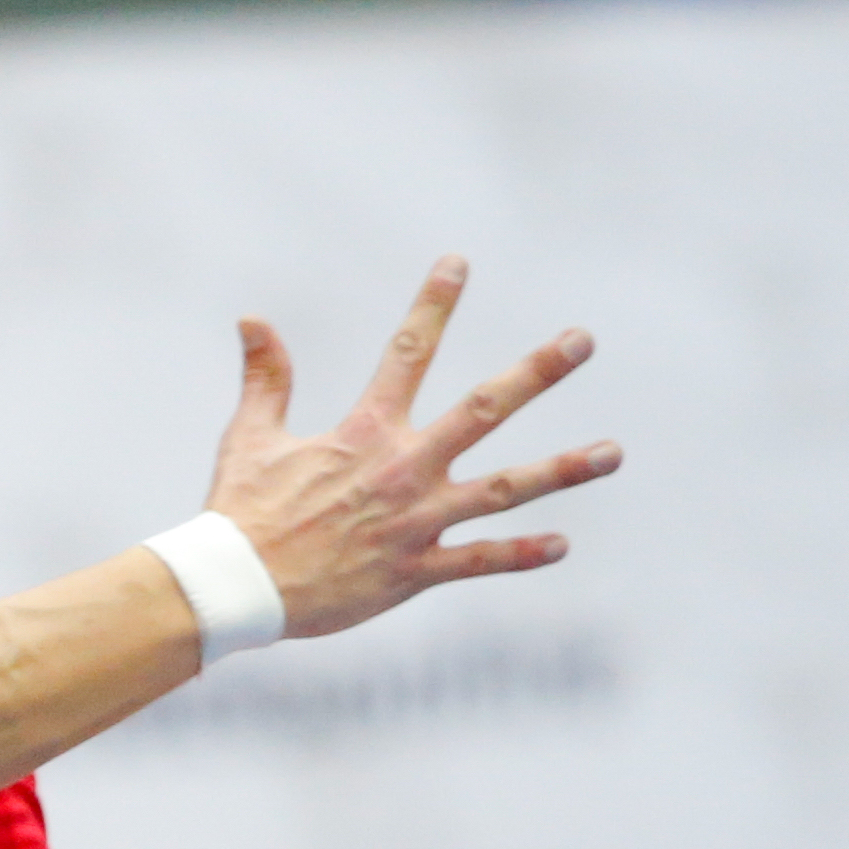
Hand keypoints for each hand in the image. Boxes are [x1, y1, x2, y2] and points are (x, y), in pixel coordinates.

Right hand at [203, 262, 614, 640]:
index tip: (459, 261)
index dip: (434, 303)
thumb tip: (252, 319)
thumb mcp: (250, 437)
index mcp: (364, 431)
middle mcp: (402, 468)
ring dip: (561, 469)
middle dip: (536, 372)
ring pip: (504, 489)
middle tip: (583, 341)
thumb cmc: (240, 512)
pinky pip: (479, 561)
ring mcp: (415, 521)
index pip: (407, 351)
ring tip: (612, 452)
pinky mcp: (414, 571)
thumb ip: (265, 378)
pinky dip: (520, 554)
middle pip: (483, 410)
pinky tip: (562, 543)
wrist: (236, 587)